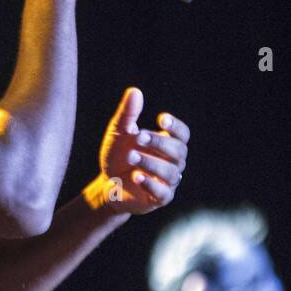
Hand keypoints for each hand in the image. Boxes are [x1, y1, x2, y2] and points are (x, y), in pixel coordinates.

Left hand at [97, 88, 188, 213]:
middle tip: (138, 136)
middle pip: (179, 151)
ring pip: (170, 172)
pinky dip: (150, 184)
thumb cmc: (117, 156)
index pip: (183, 135)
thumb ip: (127, 114)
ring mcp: (168, 182)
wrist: (107, 184)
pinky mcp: (159, 199)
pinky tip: (136, 176)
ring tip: (131, 156)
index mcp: (168, 144)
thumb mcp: (118, 133)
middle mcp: (173, 163)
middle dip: (159, 143)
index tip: (160, 119)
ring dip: (151, 163)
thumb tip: (135, 91)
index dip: (176, 127)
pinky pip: (163, 193)